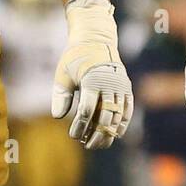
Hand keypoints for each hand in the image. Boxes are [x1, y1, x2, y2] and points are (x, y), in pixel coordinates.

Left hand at [51, 0, 133, 149]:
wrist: (95, 41)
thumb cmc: (75, 59)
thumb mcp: (63, 74)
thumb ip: (61, 96)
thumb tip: (58, 117)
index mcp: (92, 81)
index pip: (88, 110)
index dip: (80, 125)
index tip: (73, 135)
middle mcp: (109, 85)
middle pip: (105, 117)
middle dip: (95, 133)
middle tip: (86, 144)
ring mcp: (120, 87)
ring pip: (117, 116)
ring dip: (107, 132)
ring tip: (96, 143)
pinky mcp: (127, 89)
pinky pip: (128, 110)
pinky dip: (122, 124)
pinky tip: (114, 135)